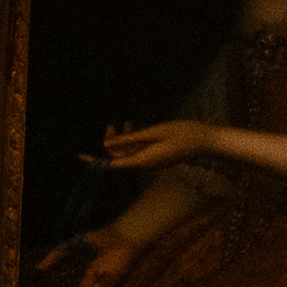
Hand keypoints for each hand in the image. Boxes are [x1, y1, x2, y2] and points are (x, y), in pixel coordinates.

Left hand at [91, 114, 264, 175]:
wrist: (206, 142)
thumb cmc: (184, 134)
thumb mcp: (155, 133)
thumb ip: (131, 139)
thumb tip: (109, 143)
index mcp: (143, 161)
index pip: (112, 164)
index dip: (94, 162)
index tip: (79, 157)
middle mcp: (144, 164)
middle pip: (119, 157)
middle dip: (110, 142)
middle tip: (111, 124)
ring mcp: (151, 162)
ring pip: (128, 152)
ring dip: (122, 139)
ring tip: (123, 122)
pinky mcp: (156, 157)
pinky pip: (138, 151)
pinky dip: (133, 140)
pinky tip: (133, 127)